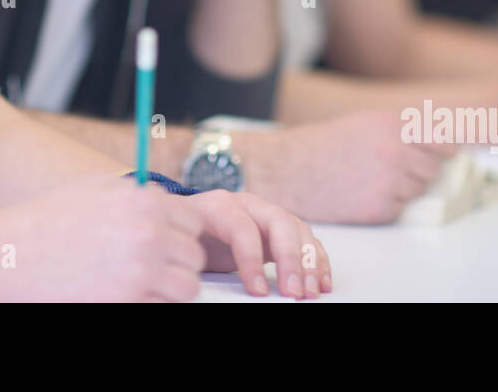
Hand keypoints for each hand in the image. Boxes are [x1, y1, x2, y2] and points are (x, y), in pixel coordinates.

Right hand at [0, 175, 205, 301]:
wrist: (12, 256)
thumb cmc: (49, 220)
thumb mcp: (95, 188)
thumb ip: (137, 192)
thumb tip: (166, 200)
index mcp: (144, 201)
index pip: (194, 221)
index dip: (180, 233)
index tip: (164, 243)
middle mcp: (148, 233)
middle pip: (195, 255)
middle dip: (178, 262)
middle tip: (153, 267)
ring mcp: (140, 270)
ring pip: (188, 286)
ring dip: (171, 288)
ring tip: (146, 285)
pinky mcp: (128, 300)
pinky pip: (164, 307)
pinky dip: (153, 303)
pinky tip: (130, 295)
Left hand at [174, 189, 331, 298]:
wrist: (181, 224)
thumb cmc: (180, 236)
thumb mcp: (177, 243)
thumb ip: (186, 256)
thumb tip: (189, 278)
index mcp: (217, 206)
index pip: (241, 227)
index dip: (250, 259)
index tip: (256, 291)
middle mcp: (247, 204)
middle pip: (278, 222)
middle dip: (289, 259)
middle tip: (293, 292)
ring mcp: (266, 214)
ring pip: (297, 229)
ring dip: (308, 261)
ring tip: (309, 292)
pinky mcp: (279, 230)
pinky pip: (306, 239)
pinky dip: (317, 260)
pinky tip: (320, 282)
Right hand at [240, 111, 455, 224]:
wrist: (289, 170)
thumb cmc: (323, 146)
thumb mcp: (365, 123)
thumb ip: (401, 131)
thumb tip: (439, 145)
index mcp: (393, 125)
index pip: (444, 140)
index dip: (447, 149)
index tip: (451, 153)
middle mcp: (395, 152)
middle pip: (432, 169)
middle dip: (418, 169)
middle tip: (390, 167)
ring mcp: (389, 182)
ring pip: (417, 190)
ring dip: (402, 188)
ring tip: (369, 178)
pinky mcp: (379, 208)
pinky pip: (399, 208)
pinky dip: (386, 204)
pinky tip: (361, 193)